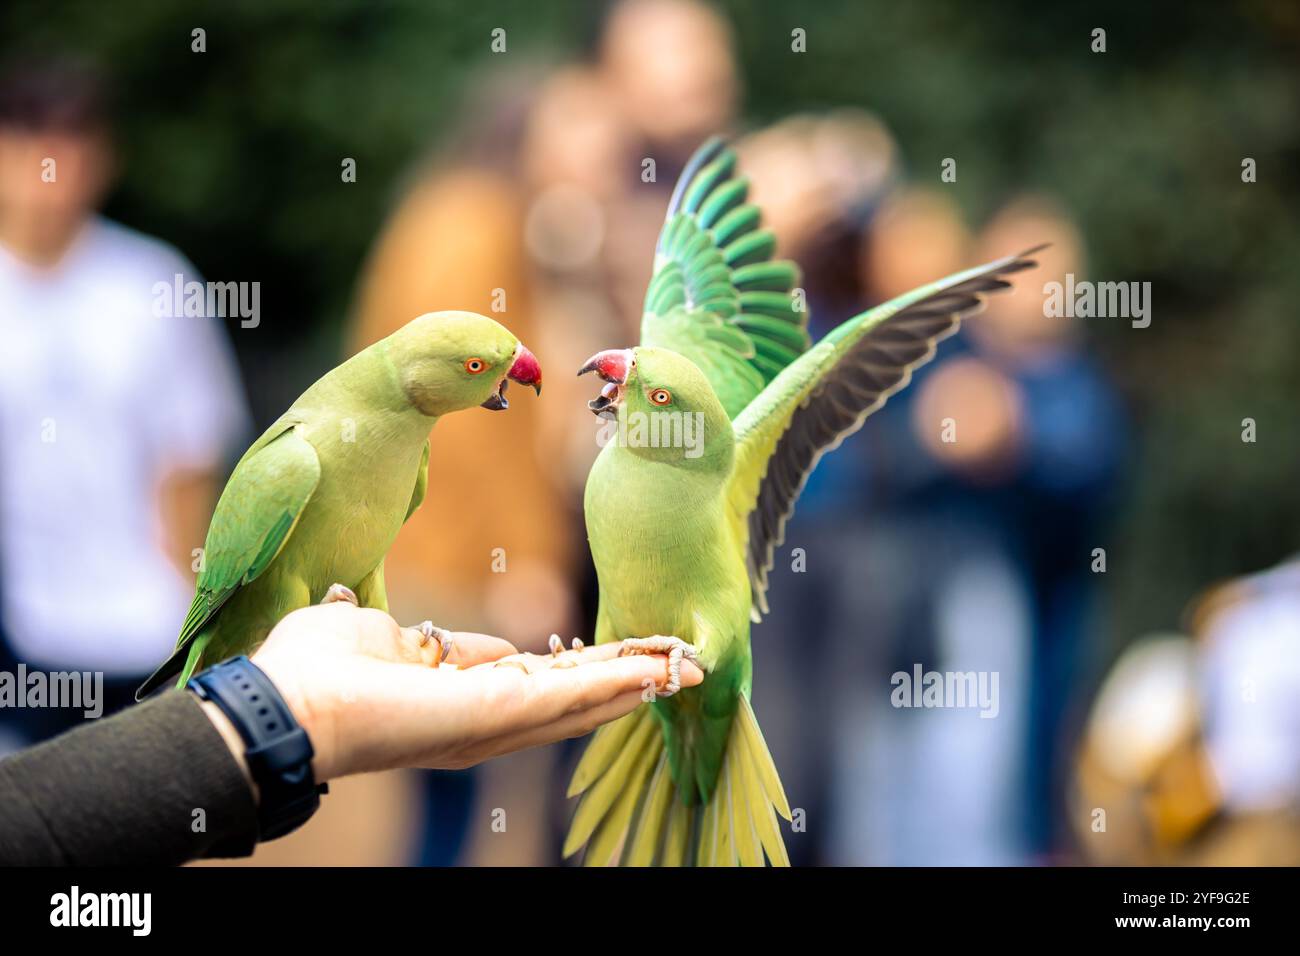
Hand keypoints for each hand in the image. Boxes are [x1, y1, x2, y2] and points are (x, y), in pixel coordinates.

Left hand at [230, 602, 700, 781]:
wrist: (288, 700)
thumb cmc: (322, 669)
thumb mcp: (398, 638)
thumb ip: (448, 647)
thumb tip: (489, 646)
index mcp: (466, 705)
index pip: (545, 687)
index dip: (592, 671)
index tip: (630, 655)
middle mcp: (488, 724)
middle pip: (577, 700)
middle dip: (630, 680)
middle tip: (682, 663)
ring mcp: (493, 722)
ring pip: (582, 701)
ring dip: (635, 680)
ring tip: (683, 664)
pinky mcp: (492, 714)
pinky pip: (565, 696)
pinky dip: (612, 683)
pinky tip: (649, 671)